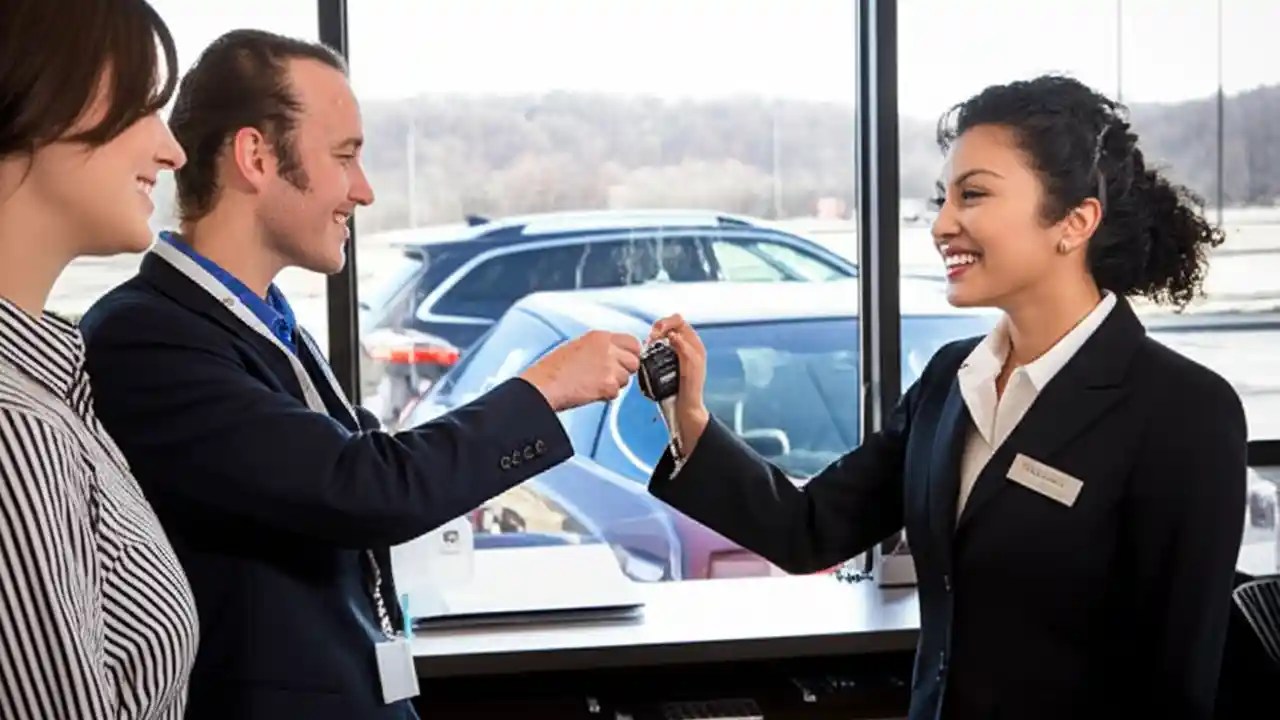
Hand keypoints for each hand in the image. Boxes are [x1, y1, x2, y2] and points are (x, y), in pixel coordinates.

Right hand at [520, 330, 640, 410]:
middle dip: (624, 371)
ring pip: (626, 379)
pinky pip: (616, 392)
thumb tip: (616, 355)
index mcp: (600, 337)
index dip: (630, 354)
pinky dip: (606, 395)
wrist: (544, 384)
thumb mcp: (579, 346)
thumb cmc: (554, 368)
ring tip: (594, 383)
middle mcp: (607, 349)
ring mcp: (609, 366)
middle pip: (634, 361)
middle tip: (607, 376)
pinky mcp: (608, 384)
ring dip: (614, 384)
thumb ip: (601, 348)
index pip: (633, 342)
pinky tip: (590, 391)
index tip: (624, 361)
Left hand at [648, 313, 710, 454]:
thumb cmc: (674, 389)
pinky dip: (677, 342)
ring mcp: (696, 355)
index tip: (650, 334)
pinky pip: (686, 348)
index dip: (662, 323)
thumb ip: (661, 353)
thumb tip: (646, 343)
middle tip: (651, 334)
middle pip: (680, 321)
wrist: (685, 409)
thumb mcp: (666, 366)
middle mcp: (695, 347)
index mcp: (689, 345)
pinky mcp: (694, 366)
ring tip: (653, 338)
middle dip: (662, 323)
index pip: (677, 321)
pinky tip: (668, 341)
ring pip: (683, 330)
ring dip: (666, 330)